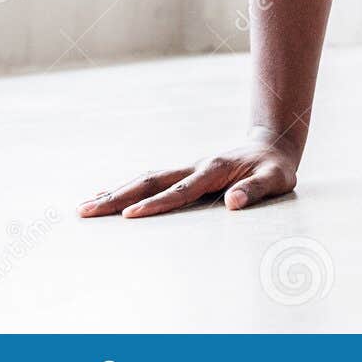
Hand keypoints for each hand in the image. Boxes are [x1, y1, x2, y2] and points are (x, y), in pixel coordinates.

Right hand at [77, 129, 300, 218]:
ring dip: (115, 192)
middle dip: (118, 197)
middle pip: (150, 181)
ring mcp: (186, 168)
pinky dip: (127, 188)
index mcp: (215, 169)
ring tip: (84, 207)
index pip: (181, 190)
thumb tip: (234, 202)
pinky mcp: (183, 173)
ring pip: (145, 178)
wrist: (273, 145)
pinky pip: (150, 180)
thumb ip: (257, 190)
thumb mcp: (277, 179)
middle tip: (85, 211)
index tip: (131, 216)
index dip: (157, 203)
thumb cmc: (276, 168)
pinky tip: (105, 197)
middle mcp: (195, 166)